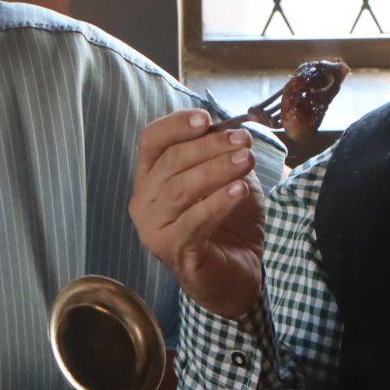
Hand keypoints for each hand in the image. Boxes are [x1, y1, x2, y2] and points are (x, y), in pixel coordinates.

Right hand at [129, 110, 264, 318]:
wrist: (238, 270)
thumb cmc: (229, 220)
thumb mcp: (226, 177)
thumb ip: (220, 153)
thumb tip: (229, 128)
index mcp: (151, 176)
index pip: (152, 140)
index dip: (176, 125)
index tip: (206, 119)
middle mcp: (143, 200)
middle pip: (171, 161)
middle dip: (210, 147)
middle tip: (243, 142)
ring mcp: (153, 228)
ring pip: (181, 189)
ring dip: (217, 171)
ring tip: (246, 161)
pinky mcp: (171, 250)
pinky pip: (194, 221)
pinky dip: (218, 202)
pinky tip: (240, 190)